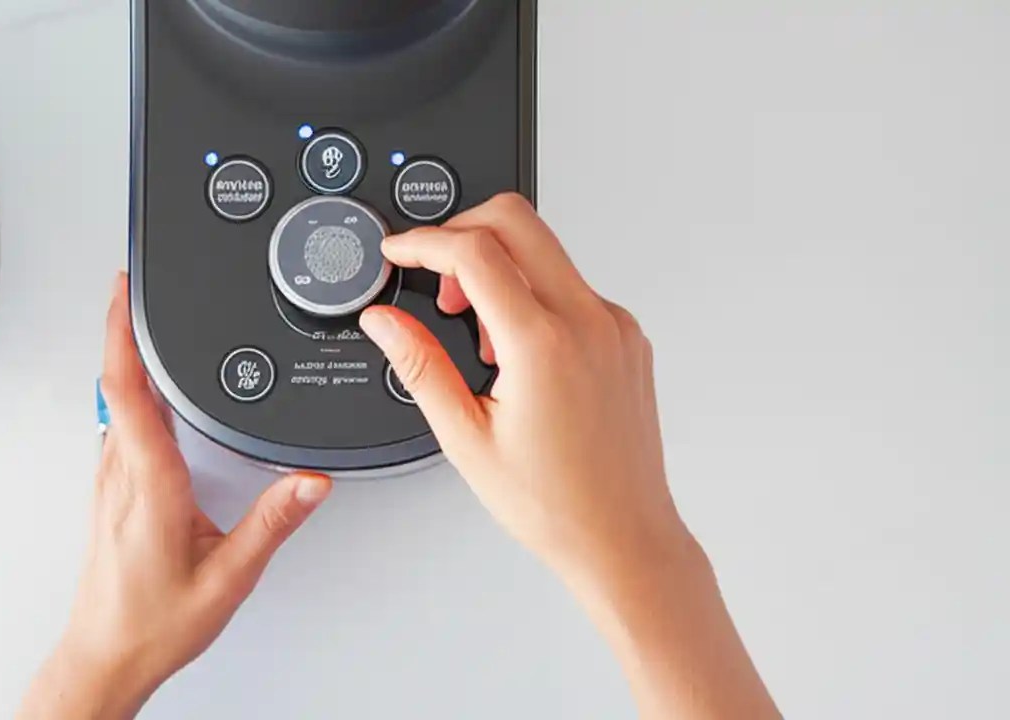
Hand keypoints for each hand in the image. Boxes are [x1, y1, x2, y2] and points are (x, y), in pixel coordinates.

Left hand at [19, 275, 331, 719]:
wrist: (106, 658)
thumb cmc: (153, 625)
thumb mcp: (228, 577)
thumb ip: (273, 523)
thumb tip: (311, 482)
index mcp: (148, 483)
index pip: (127, 389)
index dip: (122, 332)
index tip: (125, 291)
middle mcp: (120, 476)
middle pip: (117, 385)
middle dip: (126, 331)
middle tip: (140, 290)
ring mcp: (108, 485)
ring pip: (114, 406)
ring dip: (126, 363)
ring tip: (146, 329)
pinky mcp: (109, 496)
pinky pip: (117, 429)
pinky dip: (129, 397)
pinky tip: (149, 398)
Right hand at [360, 194, 779, 718]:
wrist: (623, 538)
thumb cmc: (555, 505)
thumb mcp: (466, 438)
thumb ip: (420, 366)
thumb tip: (384, 321)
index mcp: (543, 345)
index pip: (474, 251)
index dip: (422, 242)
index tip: (397, 253)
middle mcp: (588, 322)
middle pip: (517, 221)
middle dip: (462, 231)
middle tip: (435, 278)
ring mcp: (614, 326)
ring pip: (546, 250)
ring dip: (498, 267)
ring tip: (477, 334)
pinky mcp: (627, 336)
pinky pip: (571, 285)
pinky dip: (532, 295)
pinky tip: (515, 350)